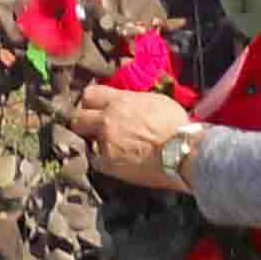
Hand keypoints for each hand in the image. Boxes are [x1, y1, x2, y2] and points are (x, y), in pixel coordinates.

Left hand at [74, 86, 193, 187]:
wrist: (183, 153)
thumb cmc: (177, 127)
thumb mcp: (156, 102)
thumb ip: (134, 101)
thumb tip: (127, 103)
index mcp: (120, 102)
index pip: (90, 94)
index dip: (91, 102)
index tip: (95, 107)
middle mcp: (107, 120)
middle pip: (77, 118)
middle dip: (83, 122)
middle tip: (92, 127)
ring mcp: (105, 143)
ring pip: (85, 141)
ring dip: (93, 142)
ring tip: (108, 147)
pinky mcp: (108, 165)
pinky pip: (95, 161)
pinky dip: (102, 161)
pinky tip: (115, 161)